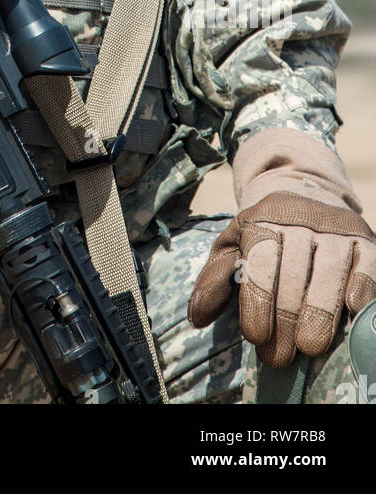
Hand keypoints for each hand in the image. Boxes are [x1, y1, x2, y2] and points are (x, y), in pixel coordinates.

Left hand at [188, 128, 375, 366]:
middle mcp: (300, 219)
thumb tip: (197, 316)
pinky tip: (352, 310)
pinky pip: (365, 266)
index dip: (258, 304)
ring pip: (329, 273)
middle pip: (294, 275)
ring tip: (309, 348)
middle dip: (285, 322)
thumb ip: (215, 280)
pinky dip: (360, 289)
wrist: (305, 196)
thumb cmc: (264, 236)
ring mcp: (334, 229)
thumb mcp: (233, 247)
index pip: (261, 263)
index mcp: (262, 219)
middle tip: (279, 357)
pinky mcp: (364, 239)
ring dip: (320, 315)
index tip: (256, 338)